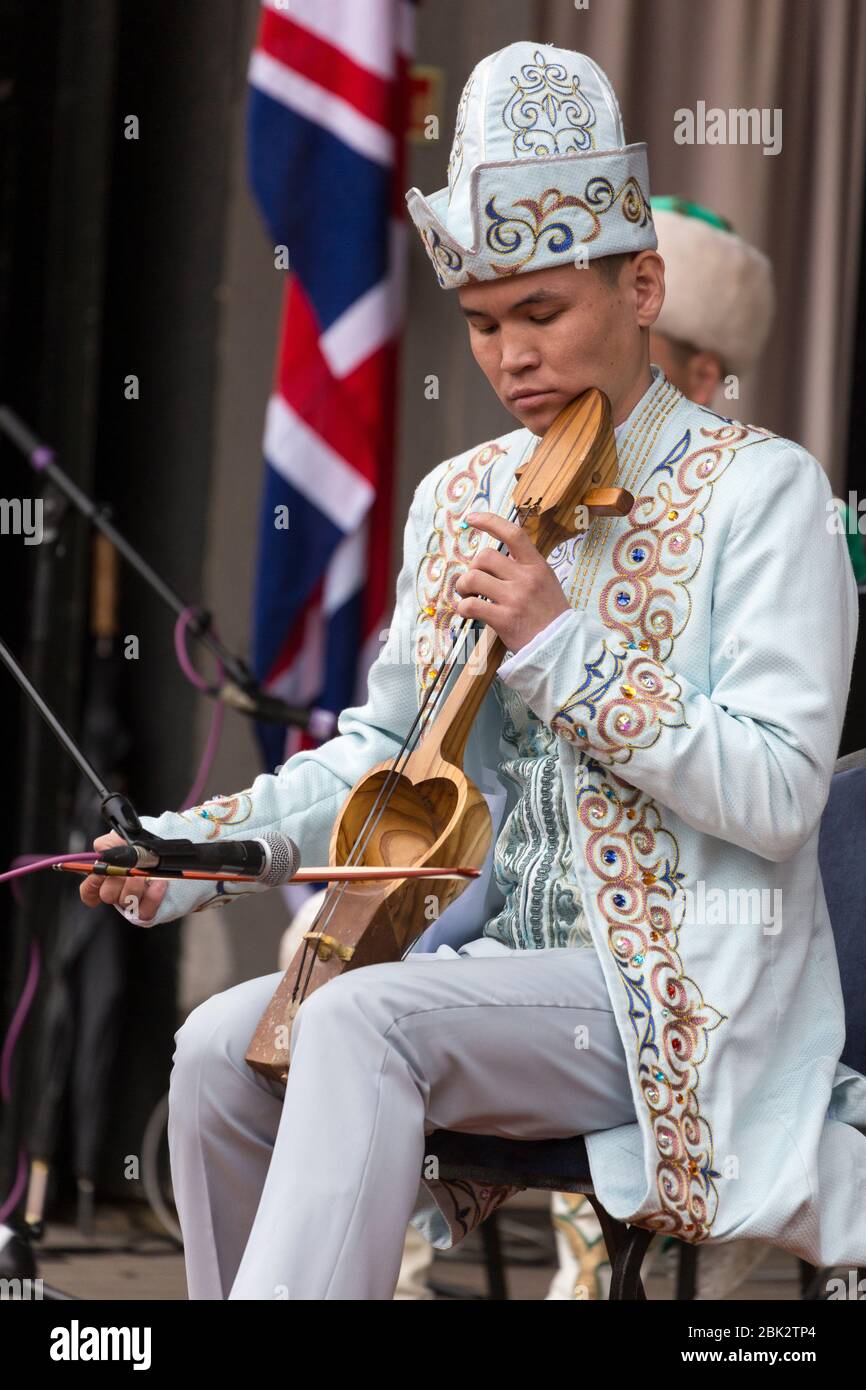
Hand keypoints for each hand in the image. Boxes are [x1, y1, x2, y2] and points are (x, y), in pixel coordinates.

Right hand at [79, 830, 167, 924]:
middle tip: (129, 868)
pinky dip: (152, 897)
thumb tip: (101, 851)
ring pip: (125, 901)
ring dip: (135, 885)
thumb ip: (107, 844)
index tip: (100, 873)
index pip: (88, 891)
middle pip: (107, 894)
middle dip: (118, 879)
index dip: (91, 884)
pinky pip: (145, 911)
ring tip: (145, 873)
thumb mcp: (122, 840)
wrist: (165, 855)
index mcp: (106, 879)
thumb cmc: (142, 848)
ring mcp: (132, 903)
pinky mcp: (147, 910)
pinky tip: (159, 883)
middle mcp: (117, 893)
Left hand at [453, 512, 569, 652]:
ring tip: (467, 596)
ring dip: (463, 586)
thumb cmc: (548, 614)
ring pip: (473, 578)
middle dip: (472, 567)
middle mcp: (526, 578)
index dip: (490, 522)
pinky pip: (470, 605)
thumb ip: (522, 567)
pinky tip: (468, 612)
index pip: (513, 534)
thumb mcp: (544, 581)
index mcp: (537, 566)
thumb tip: (490, 558)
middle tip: (473, 582)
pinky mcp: (504, 619)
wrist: (561, 646)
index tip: (471, 519)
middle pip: (484, 556)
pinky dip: (463, 608)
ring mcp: (515, 599)